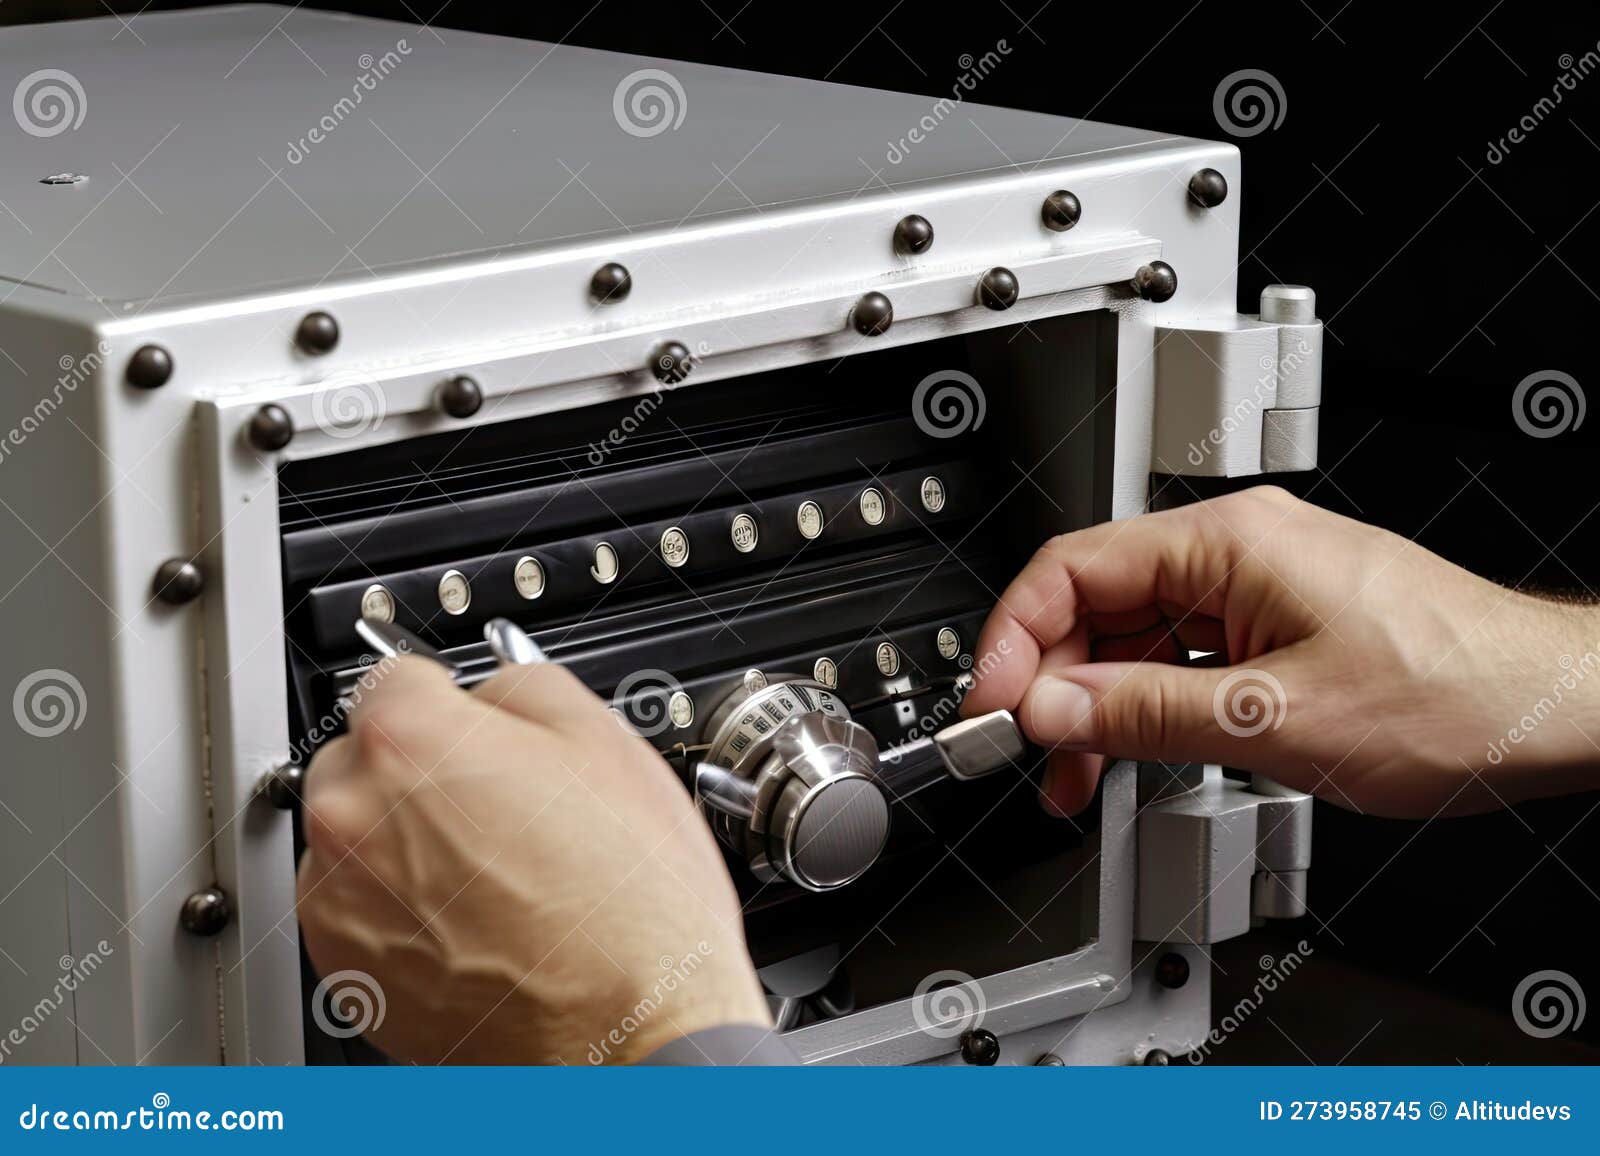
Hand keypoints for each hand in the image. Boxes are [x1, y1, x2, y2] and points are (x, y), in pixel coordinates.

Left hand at [295, 657, 769, 1063]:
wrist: (631, 1031)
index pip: (395, 676)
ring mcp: (339, 903)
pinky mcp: (344, 973)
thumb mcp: (604, 740)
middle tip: (496, 805)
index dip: (447, 697)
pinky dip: (398, 911)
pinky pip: (357, 913)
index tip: (467, 719)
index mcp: (410, 740)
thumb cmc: (629, 905)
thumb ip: (523, 685)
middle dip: (419, 771)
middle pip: (362, 758)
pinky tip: (474, 922)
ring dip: (402, 843)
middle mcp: (352, 818)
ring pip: (355, 840)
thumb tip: (491, 690)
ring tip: (495, 875)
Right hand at [963, 486, 1599, 818]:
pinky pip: (1182, 657)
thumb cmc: (1460, 694)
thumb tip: (1051, 708)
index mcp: (1229, 543)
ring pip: (1136, 638)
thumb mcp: (1274, 719)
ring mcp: (1258, 588)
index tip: (991, 704)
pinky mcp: (1276, 626)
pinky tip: (1133, 755)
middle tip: (1029, 752)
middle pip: (1098, 604)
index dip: (1014, 639)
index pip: (1073, 568)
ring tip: (1077, 778)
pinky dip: (1148, 707)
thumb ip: (1144, 712)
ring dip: (1097, 706)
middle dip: (1053, 682)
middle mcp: (1238, 552)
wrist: (1557, 710)